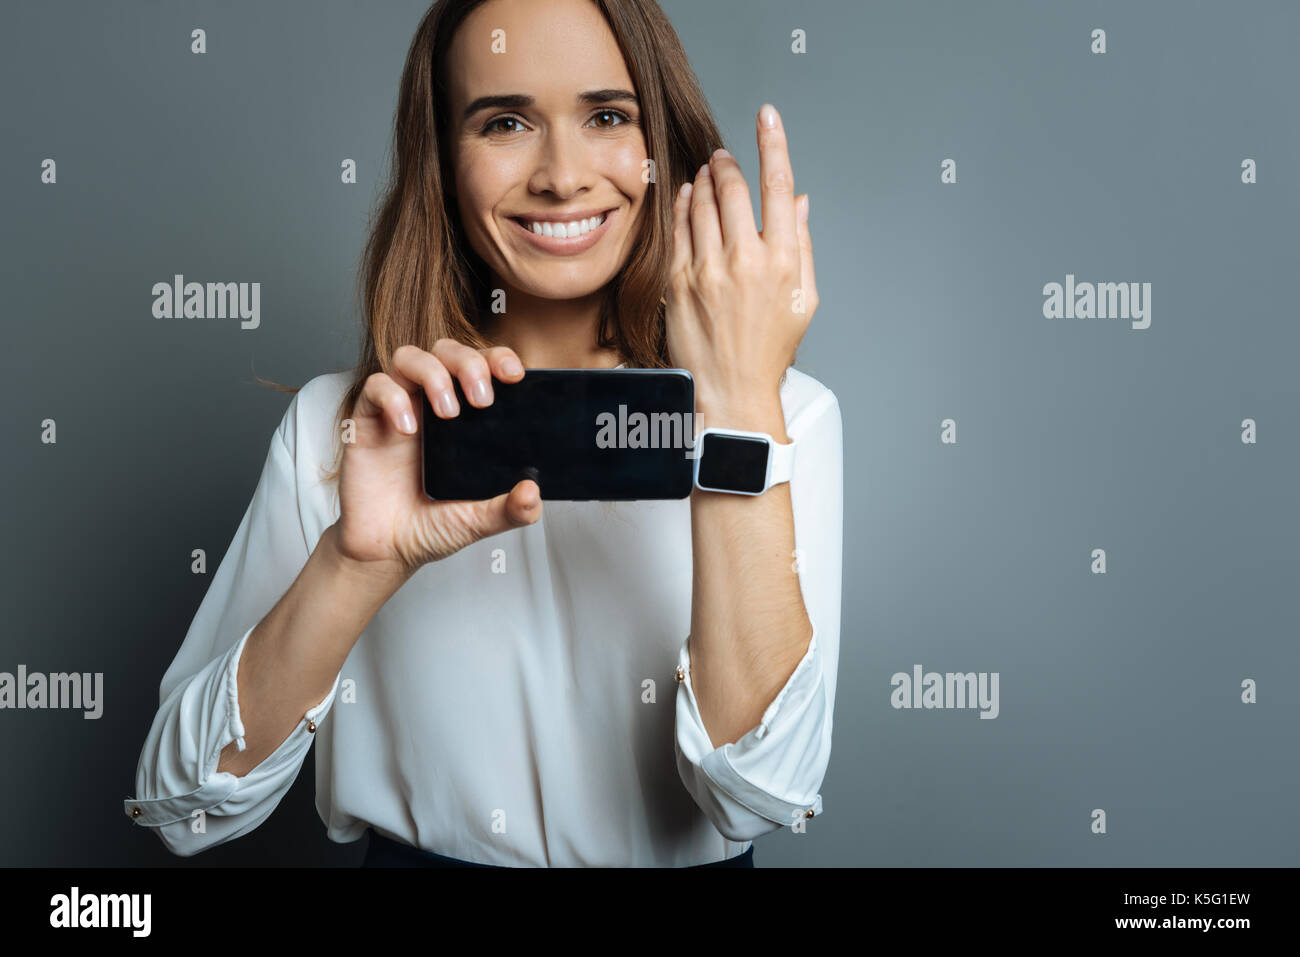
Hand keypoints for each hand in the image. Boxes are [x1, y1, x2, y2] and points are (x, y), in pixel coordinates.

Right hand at [334, 341, 539, 575]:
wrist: (386, 552)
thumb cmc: (431, 526)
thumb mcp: (478, 521)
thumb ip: (510, 510)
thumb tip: (534, 492)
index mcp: (464, 418)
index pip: (482, 367)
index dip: (497, 359)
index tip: (515, 376)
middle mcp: (430, 405)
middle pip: (446, 350)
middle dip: (468, 363)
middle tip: (482, 399)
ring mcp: (397, 410)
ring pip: (409, 357)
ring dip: (433, 374)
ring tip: (447, 412)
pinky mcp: (366, 422)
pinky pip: (375, 388)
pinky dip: (392, 399)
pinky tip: (408, 430)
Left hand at [665, 103, 817, 423]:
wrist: (731, 391)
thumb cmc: (769, 350)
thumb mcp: (804, 299)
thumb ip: (801, 245)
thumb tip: (799, 203)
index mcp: (782, 261)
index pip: (778, 186)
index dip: (773, 143)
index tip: (767, 116)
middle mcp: (745, 261)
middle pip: (732, 188)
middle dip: (727, 162)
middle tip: (724, 155)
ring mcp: (707, 271)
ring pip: (700, 203)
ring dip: (702, 181)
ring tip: (706, 174)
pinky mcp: (679, 282)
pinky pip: (677, 229)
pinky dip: (681, 206)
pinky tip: (684, 197)